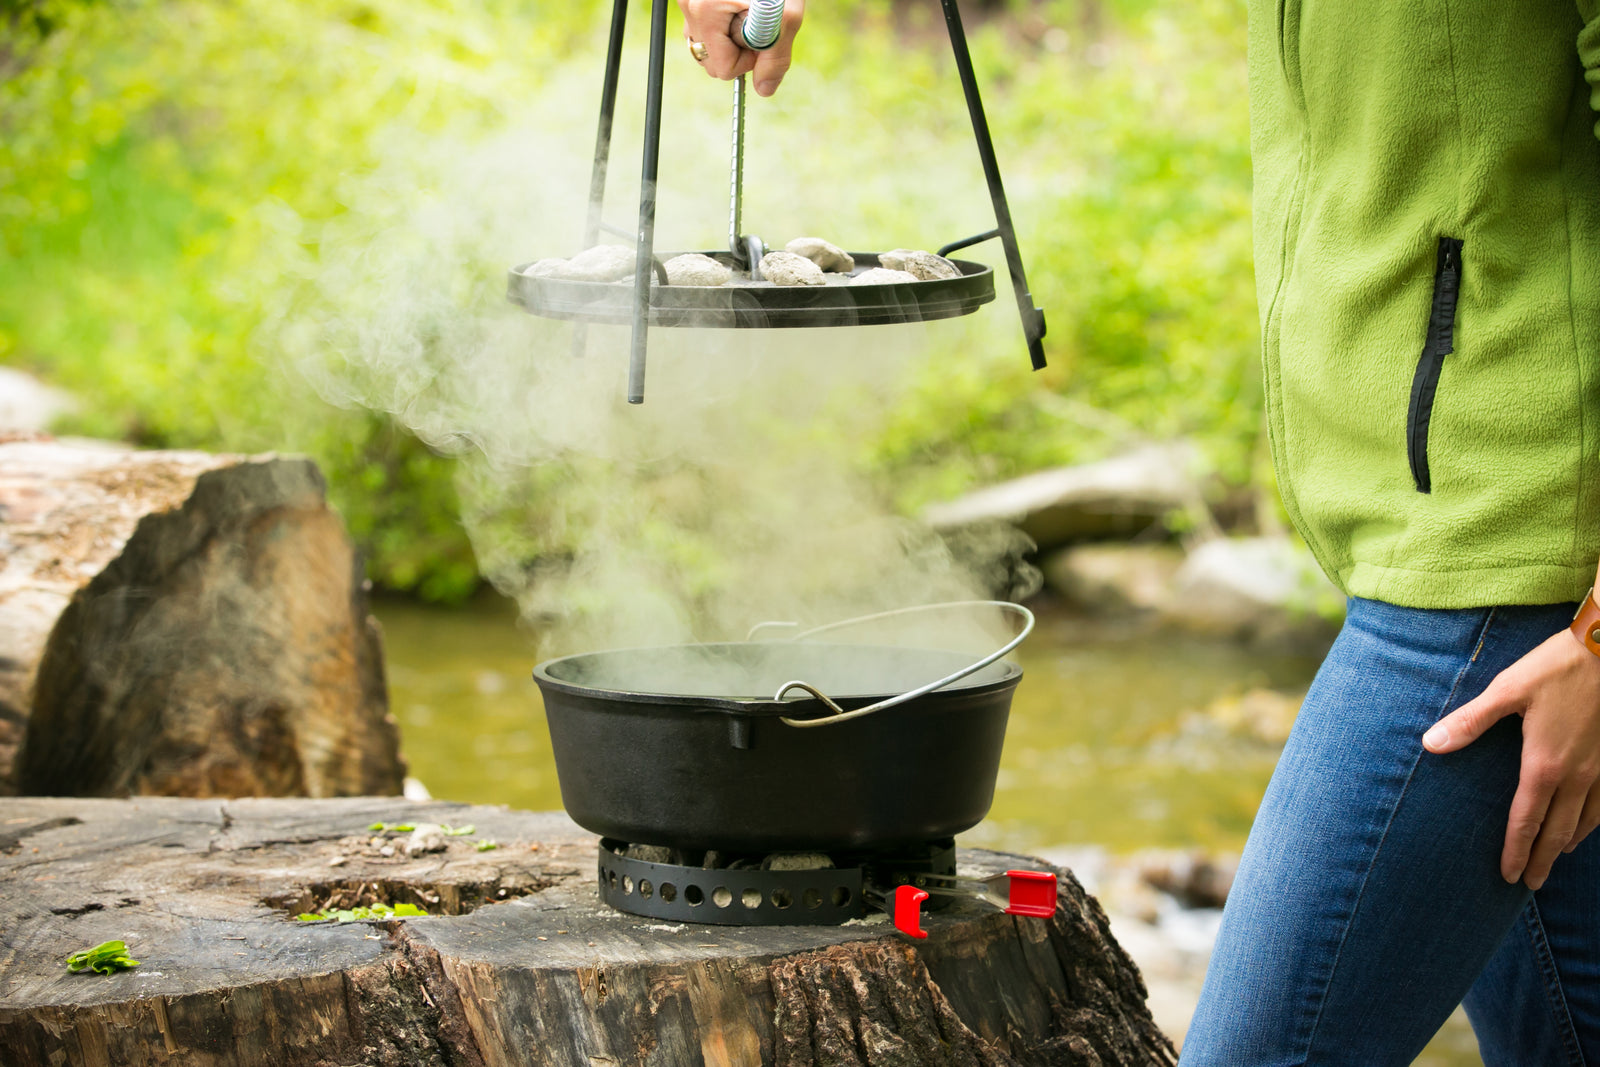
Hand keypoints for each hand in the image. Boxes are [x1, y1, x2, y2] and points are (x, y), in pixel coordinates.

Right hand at [677, 0, 804, 96]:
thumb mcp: (785, 16)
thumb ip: (775, 57)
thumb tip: (765, 90)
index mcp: (706, 11)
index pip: (722, 69)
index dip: (749, 62)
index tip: (764, 41)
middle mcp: (689, 5)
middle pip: (708, 59)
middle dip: (735, 51)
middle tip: (757, 25)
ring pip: (703, 43)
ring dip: (727, 37)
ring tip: (749, 11)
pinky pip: (701, 24)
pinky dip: (720, 23)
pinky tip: (738, 5)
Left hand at [1423, 628, 1599, 889]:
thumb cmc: (1558, 667)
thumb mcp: (1508, 689)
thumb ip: (1470, 721)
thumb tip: (1431, 743)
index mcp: (1546, 765)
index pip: (1526, 820)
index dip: (1515, 850)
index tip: (1507, 875)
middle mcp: (1578, 776)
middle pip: (1557, 831)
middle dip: (1541, 860)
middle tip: (1528, 884)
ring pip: (1585, 822)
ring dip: (1566, 844)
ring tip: (1551, 861)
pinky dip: (1592, 823)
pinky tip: (1585, 827)